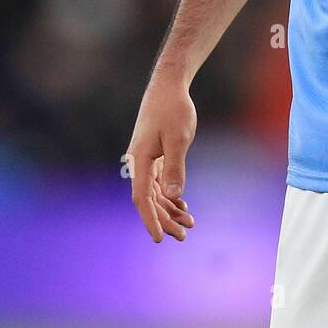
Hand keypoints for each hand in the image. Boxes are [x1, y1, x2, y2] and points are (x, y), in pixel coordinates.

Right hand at [124, 75, 197, 243]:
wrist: (168, 87)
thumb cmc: (173, 109)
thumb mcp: (178, 138)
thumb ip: (175, 167)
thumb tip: (173, 195)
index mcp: (139, 160)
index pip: (142, 198)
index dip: (150, 220)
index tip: (158, 239)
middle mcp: (138, 163)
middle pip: (149, 199)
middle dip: (165, 219)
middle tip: (183, 236)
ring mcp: (146, 159)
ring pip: (155, 192)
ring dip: (169, 209)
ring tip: (188, 224)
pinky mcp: (154, 155)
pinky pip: (159, 181)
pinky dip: (170, 194)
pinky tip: (181, 204)